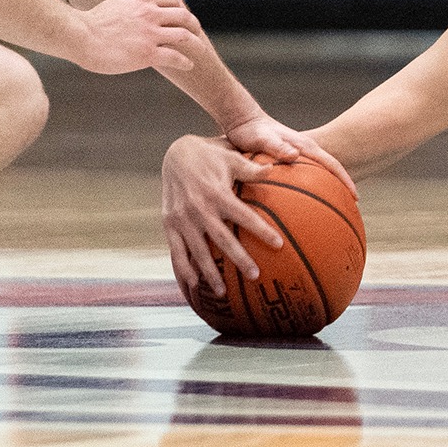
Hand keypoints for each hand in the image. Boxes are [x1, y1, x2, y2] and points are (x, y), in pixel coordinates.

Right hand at [75, 0, 199, 73]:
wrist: (80, 36)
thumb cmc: (91, 24)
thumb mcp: (116, 5)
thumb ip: (131, 7)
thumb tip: (135, 12)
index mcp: (142, 0)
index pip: (171, 1)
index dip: (180, 10)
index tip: (183, 18)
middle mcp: (150, 14)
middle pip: (184, 17)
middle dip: (193, 25)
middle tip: (197, 33)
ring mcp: (151, 34)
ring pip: (185, 36)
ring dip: (197, 44)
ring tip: (201, 51)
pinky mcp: (148, 53)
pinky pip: (175, 57)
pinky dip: (186, 61)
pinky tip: (189, 65)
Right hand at [161, 134, 281, 297]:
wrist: (176, 154)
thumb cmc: (211, 156)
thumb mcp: (232, 158)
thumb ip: (253, 168)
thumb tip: (277, 169)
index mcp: (217, 194)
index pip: (244, 216)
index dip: (261, 230)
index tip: (278, 244)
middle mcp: (199, 209)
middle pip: (222, 239)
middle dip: (238, 258)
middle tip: (255, 275)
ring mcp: (182, 219)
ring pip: (197, 251)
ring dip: (210, 272)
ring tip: (223, 292)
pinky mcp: (169, 225)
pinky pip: (176, 251)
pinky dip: (184, 269)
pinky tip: (194, 284)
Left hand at [224, 114, 357, 196]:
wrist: (243, 120)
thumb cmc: (251, 130)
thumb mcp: (263, 139)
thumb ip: (277, 147)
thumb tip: (294, 156)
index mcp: (305, 146)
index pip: (332, 164)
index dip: (345, 180)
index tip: (355, 197)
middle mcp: (305, 151)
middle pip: (330, 170)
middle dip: (342, 187)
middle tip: (350, 207)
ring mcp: (297, 155)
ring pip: (319, 174)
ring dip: (327, 189)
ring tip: (332, 208)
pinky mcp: (288, 159)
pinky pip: (304, 176)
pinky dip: (309, 188)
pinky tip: (303, 203)